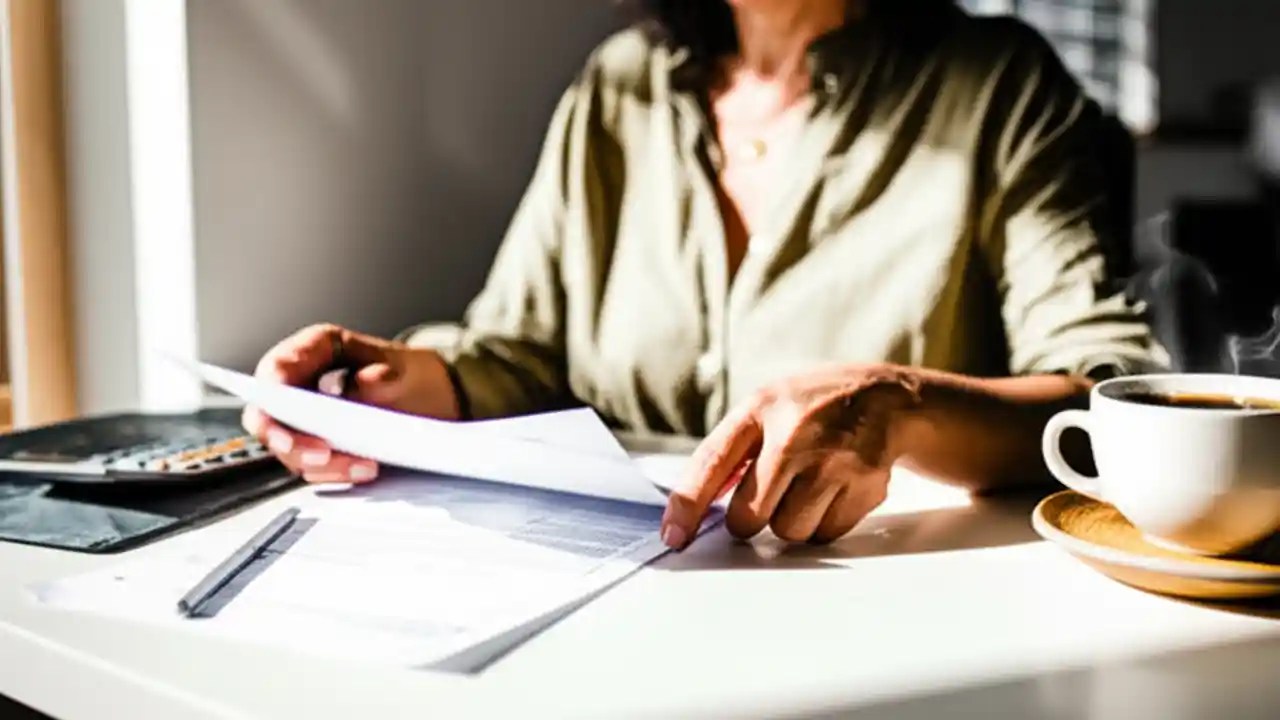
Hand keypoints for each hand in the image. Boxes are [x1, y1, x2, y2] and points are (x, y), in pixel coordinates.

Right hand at [242, 323, 459, 483]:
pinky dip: (337, 471)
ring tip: (361, 465)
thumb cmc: (413, 375)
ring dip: (320, 463)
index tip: (284, 406)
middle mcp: (304, 384)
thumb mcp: (407, 369)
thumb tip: (364, 384)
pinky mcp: (321, 445)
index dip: (272, 388)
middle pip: (271, 415)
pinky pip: (314, 465)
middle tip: (320, 453)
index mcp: (317, 351)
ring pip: (290, 448)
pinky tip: (365, 469)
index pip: (278, 367)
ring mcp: (308, 419)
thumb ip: (384, 376)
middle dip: (289, 439)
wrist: (437, 399)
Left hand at [660, 365, 922, 547]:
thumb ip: (732, 452)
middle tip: (770, 495)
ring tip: (809, 486)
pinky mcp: (865, 484)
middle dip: (753, 518)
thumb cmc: (813, 408)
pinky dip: (825, 522)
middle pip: (750, 514)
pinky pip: (826, 534)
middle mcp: (795, 432)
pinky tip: (835, 490)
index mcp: (761, 408)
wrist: (886, 398)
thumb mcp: (767, 408)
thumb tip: (692, 508)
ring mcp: (833, 460)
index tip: (674, 536)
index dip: (688, 504)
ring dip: (793, 522)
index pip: (712, 462)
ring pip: (789, 531)